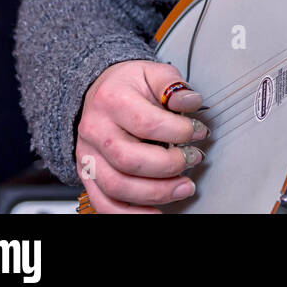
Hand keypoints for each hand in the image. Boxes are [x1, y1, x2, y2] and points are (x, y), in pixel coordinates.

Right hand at [75, 60, 207, 212]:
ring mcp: (88, 155)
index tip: (199, 132)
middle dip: (170, 165)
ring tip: (184, 187)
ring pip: (117, 186)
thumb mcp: (152, 72)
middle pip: (130, 159)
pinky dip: (130, 214)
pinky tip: (155, 212)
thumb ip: (172, 85)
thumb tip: (191, 101)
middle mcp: (94, 129)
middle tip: (194, 159)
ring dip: (156, 193)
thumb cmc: (128, 85)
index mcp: (111, 99)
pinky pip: (103, 204)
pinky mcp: (87, 175)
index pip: (147, 123)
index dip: (179, 131)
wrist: (98, 93)